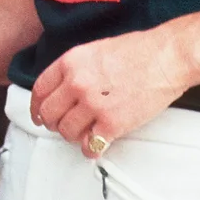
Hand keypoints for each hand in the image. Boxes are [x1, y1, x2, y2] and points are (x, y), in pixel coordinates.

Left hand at [30, 27, 187, 157]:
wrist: (163, 58)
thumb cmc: (135, 51)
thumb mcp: (93, 50)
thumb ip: (75, 68)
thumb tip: (63, 88)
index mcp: (69, 62)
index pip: (39, 89)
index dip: (36, 106)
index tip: (38, 114)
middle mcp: (76, 83)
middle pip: (49, 113)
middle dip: (52, 123)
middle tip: (61, 125)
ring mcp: (93, 105)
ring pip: (66, 131)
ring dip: (71, 136)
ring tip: (82, 133)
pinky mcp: (112, 124)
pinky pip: (90, 146)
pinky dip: (90, 149)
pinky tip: (96, 145)